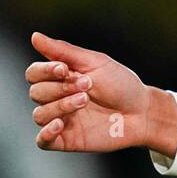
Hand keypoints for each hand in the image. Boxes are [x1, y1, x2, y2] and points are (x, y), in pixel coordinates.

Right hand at [26, 32, 156, 151]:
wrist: (142, 112)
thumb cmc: (121, 84)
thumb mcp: (94, 62)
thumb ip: (63, 51)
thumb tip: (35, 36)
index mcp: (61, 78)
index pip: (34, 73)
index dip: (44, 71)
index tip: (64, 69)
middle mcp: (57, 98)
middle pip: (36, 92)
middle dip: (59, 87)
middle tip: (87, 85)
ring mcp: (61, 119)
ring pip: (40, 115)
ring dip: (60, 106)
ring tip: (85, 100)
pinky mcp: (66, 140)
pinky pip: (42, 141)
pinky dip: (46, 133)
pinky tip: (59, 124)